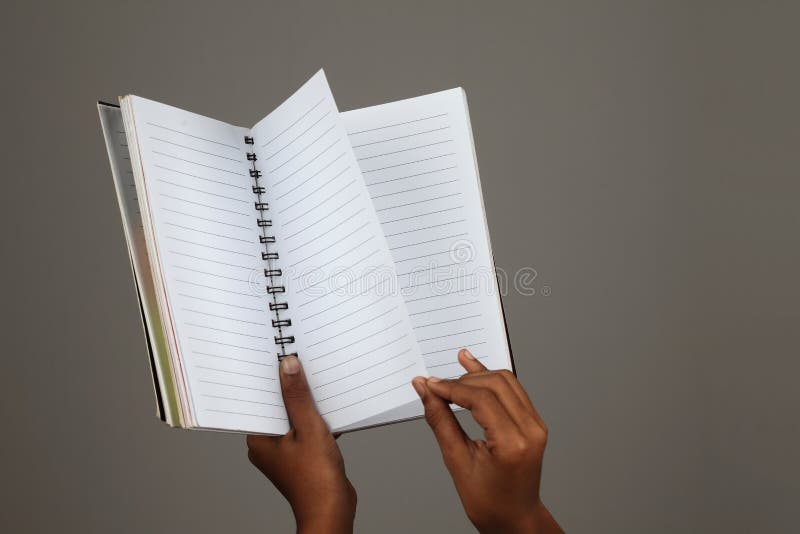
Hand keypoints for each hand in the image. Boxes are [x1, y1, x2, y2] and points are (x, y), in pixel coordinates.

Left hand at [246, 355, 355, 533]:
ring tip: (320, 385)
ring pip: (295, 417)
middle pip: (280, 406)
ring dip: (309, 404)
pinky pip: (308, 428)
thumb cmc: (316, 480)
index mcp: (260, 439)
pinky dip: (318, 419)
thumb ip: (298, 397)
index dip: (272, 379)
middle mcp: (268, 445)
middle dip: (293, 389)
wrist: (333, 511)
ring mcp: (286, 451)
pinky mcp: (303, 455)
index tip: (281, 358)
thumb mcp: (309, 429)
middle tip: (302, 365)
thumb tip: (288, 367)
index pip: (262, 399)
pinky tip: (332, 409)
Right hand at [412, 349, 561, 533]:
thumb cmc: (490, 501)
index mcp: (513, 444)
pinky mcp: (533, 421)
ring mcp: (536, 424)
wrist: (515, 517)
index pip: (481, 399)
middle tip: (436, 385)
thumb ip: (441, 421)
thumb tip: (426, 392)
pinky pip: (513, 390)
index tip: (430, 385)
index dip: (452, 387)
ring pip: (506, 381)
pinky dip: (491, 379)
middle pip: (495, 384)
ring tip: (452, 374)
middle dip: (462, 380)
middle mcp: (531, 430)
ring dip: (477, 375)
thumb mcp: (458, 462)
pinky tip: (473, 369)